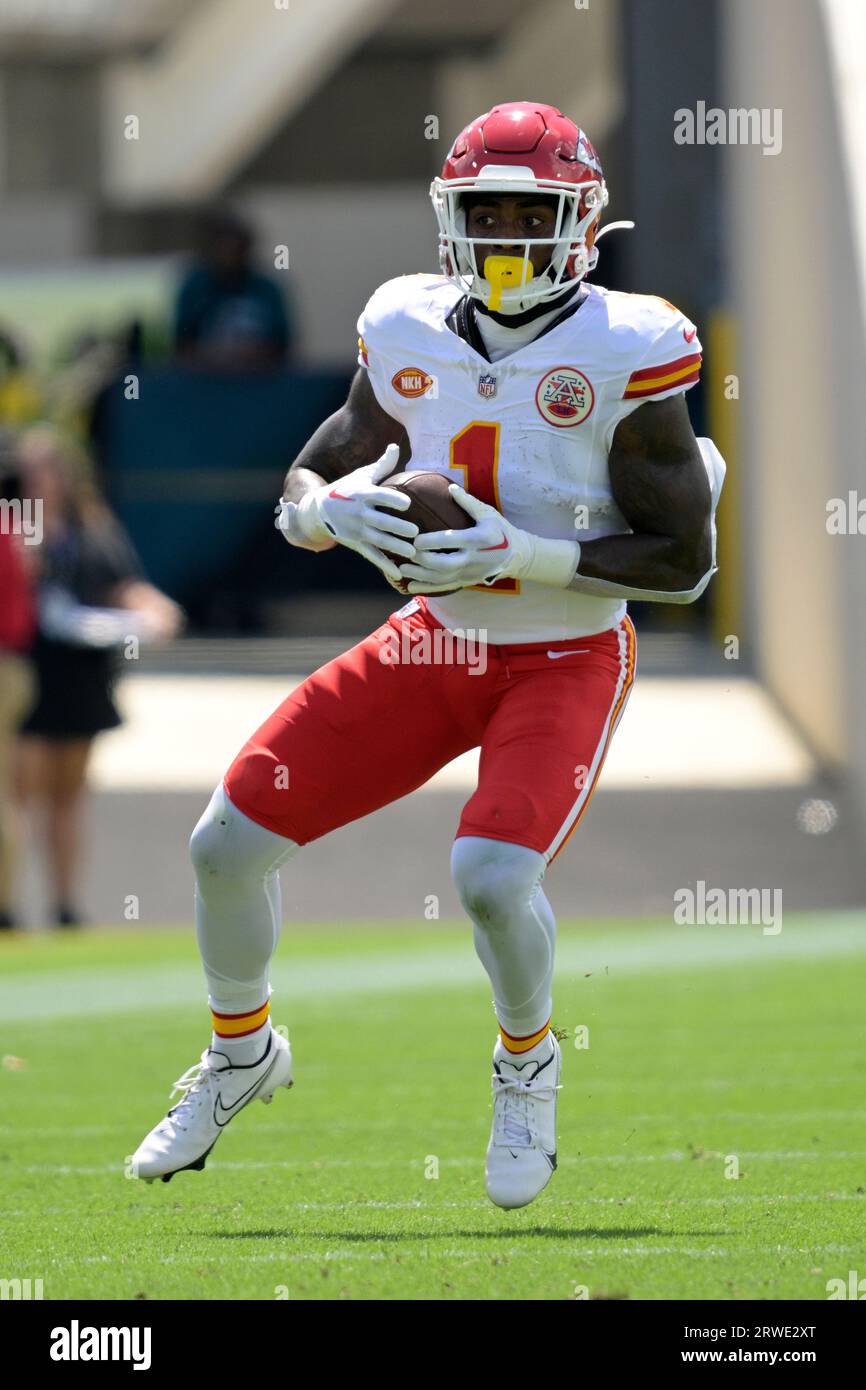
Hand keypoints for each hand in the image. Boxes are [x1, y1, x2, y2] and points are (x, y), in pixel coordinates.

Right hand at [278, 443, 417, 582]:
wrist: (318, 510)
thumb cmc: (346, 489)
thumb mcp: (361, 476)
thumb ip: (382, 465)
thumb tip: (396, 446)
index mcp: (362, 494)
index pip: (379, 496)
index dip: (392, 500)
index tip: (408, 503)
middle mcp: (359, 513)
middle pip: (380, 521)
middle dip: (397, 527)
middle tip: (415, 532)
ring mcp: (357, 530)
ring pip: (378, 540)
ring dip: (395, 547)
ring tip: (413, 552)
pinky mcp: (356, 544)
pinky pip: (372, 556)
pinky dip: (385, 565)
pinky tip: (399, 574)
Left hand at [397, 485, 534, 592]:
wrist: (515, 555)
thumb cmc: (500, 530)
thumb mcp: (488, 513)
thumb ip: (468, 502)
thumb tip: (450, 488)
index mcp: (479, 539)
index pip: (453, 541)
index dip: (433, 542)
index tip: (416, 539)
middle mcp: (474, 559)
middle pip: (446, 564)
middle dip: (425, 560)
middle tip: (408, 553)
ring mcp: (470, 573)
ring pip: (443, 578)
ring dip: (421, 576)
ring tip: (403, 569)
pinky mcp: (466, 581)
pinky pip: (444, 587)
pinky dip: (427, 588)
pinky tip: (410, 586)